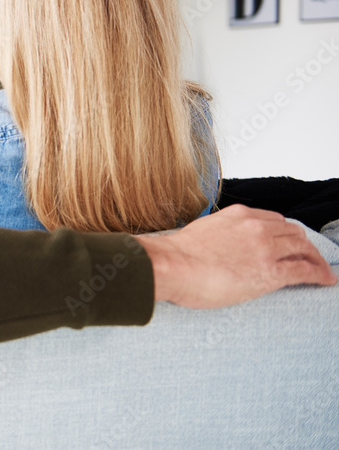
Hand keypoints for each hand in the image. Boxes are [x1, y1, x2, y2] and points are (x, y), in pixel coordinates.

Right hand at [136, 204, 336, 307]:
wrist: (171, 265)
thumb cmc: (176, 255)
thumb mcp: (200, 231)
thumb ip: (217, 233)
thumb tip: (217, 245)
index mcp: (238, 214)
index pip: (273, 220)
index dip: (284, 232)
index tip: (287, 241)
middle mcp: (256, 226)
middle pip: (292, 231)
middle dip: (303, 244)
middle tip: (308, 256)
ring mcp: (265, 248)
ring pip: (302, 247)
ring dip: (315, 258)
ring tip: (321, 269)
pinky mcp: (270, 271)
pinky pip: (304, 270)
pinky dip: (320, 274)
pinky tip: (326, 280)